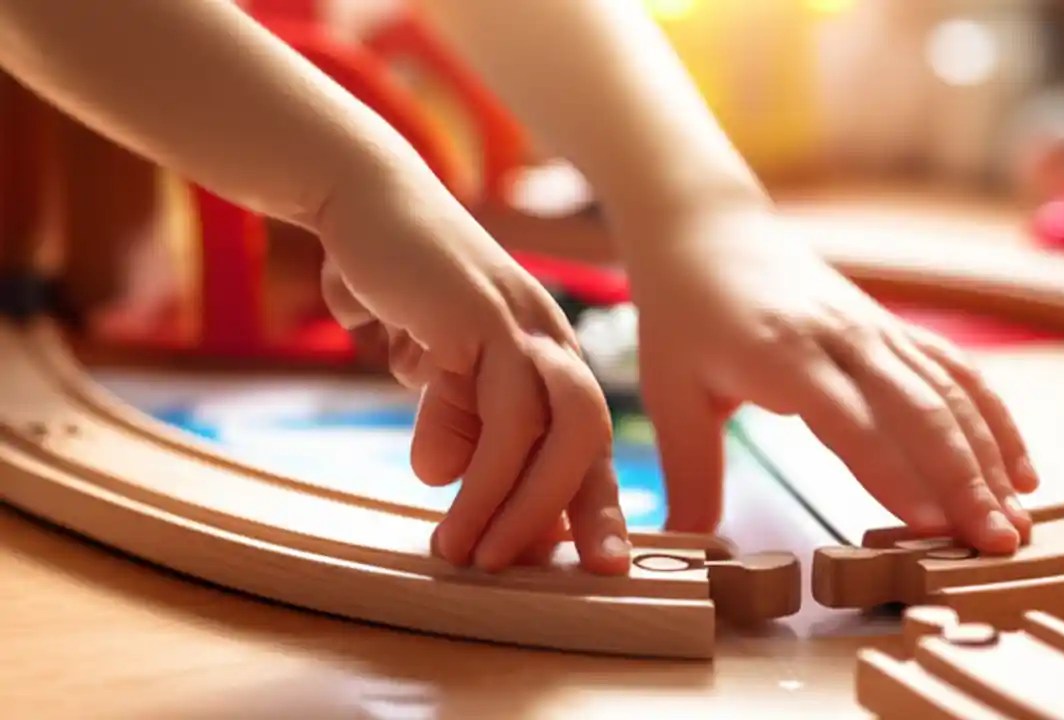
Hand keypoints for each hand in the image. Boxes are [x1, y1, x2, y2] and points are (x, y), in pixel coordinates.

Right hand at [317, 175, 629, 574]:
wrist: (360, 203)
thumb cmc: (398, 283)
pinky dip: (478, 473)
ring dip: (523, 505)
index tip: (600, 562)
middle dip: (594, 508)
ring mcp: (520, 326)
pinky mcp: (482, 318)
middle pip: (592, 434)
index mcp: (545, 352)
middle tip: (586, 573)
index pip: (584, 435)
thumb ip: (449, 416)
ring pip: (556, 432)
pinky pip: (499, 413)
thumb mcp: (430, 365)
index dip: (595, 499)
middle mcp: (547, 339)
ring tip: (477, 559)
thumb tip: (442, 475)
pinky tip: (443, 502)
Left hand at [622, 206, 1037, 553]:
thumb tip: (692, 543)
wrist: (709, 231)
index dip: (897, 475)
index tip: (935, 528)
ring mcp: (875, 329)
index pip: (852, 423)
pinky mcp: (892, 326)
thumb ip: (690, 471)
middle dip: (966, 479)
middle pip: (919, 410)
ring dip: (990, 455)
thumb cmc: (685, 314)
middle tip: (999, 542)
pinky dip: (994, 416)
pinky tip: (1020, 465)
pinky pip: (955, 369)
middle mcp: (843, 339)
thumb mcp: (670, 393)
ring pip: (949, 391)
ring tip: (1020, 518)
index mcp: (784, 356)